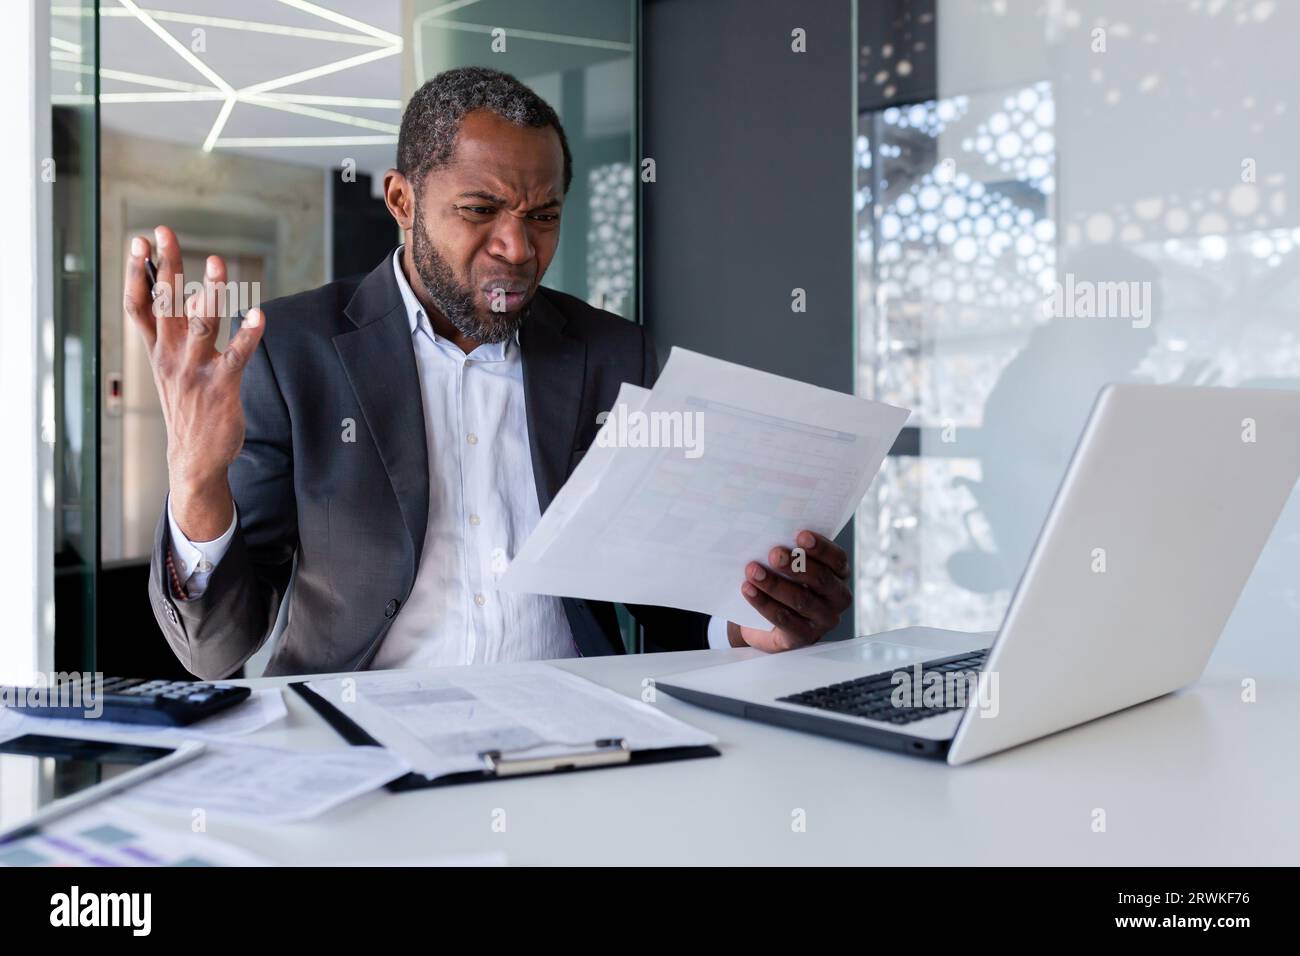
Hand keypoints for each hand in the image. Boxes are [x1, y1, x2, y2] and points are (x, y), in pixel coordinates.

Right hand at [124, 226, 264, 539]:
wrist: (194, 459)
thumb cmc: (187, 407)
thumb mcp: (171, 369)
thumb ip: (175, 333)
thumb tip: (185, 293)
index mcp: (157, 352)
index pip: (140, 305)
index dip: (138, 272)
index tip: (140, 241)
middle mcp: (171, 358)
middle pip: (166, 303)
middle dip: (165, 265)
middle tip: (164, 231)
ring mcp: (195, 372)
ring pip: (200, 324)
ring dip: (209, 292)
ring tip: (217, 262)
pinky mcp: (221, 388)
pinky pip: (236, 356)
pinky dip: (248, 335)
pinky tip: (259, 315)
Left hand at [729, 530, 851, 650]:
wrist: (769, 624)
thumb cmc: (784, 583)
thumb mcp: (792, 567)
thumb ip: (790, 552)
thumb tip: (772, 532)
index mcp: (839, 575)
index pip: (837, 559)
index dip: (821, 548)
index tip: (800, 535)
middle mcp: (838, 598)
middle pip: (821, 580)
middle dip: (796, 565)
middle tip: (774, 554)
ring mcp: (824, 620)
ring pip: (801, 600)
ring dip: (775, 584)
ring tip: (753, 570)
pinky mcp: (804, 636)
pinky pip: (784, 619)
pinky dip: (763, 603)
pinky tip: (748, 589)